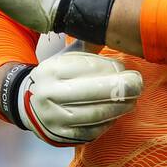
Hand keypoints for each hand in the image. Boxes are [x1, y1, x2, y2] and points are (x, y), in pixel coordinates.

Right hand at [14, 45, 143, 145]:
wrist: (28, 104)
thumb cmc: (57, 78)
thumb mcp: (66, 57)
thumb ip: (89, 46)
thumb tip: (116, 30)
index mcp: (51, 69)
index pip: (88, 67)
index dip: (111, 68)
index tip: (125, 69)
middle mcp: (48, 93)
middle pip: (93, 92)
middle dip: (121, 88)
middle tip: (138, 85)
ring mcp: (53, 117)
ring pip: (95, 114)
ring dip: (119, 107)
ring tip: (132, 100)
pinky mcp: (61, 136)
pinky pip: (91, 131)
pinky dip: (108, 123)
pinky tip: (116, 115)